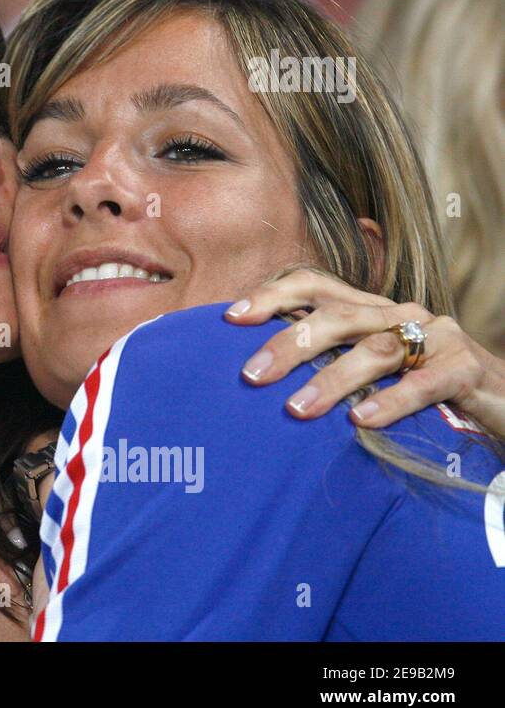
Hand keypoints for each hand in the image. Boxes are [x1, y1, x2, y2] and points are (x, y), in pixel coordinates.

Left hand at [224, 269, 504, 438]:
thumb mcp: (371, 374)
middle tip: (251, 376)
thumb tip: (256, 378)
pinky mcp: (468, 369)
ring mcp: (438, 338)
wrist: (503, 405)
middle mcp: (400, 315)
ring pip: (376, 350)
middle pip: (338, 317)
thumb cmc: (423, 393)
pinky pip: (425, 383)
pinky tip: (361, 421)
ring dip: (332, 380)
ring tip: (296, 410)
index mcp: (371, 311)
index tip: (231, 318)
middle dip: (290, 343)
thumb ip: (327, 366)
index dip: (273, 296)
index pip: (316, 286)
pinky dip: (391, 401)